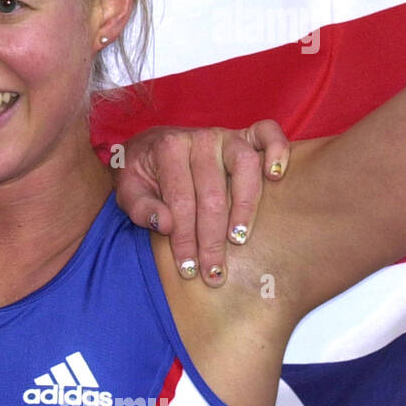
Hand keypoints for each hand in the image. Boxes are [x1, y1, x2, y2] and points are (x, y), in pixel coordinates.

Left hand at [114, 120, 289, 285]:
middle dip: (211, 238)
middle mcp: (199, 139)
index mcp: (167, 149)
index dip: (185, 238)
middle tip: (214, 272)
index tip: (188, 269)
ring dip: (244, 207)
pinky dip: (278, 150)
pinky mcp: (243, 136)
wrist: (148, 147)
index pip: (180, 201)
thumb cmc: (141, 174)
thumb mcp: (127, 191)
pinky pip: (267, 133)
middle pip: (212, 193)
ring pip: (244, 168)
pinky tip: (276, 177)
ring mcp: (224, 136)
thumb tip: (166, 225)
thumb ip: (141, 208)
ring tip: (238, 239)